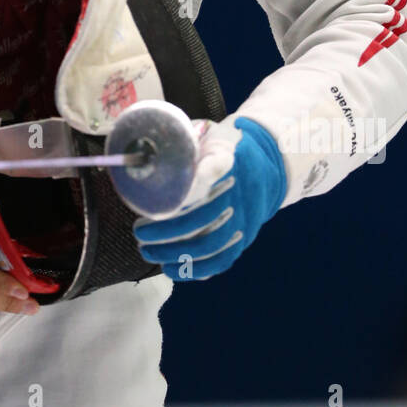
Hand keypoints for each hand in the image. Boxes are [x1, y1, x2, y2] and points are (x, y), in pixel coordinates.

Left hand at [133, 117, 286, 280]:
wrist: (267, 167)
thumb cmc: (224, 149)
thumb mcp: (209, 136)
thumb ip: (185, 147)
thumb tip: (143, 158)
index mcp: (230, 158)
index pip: (213, 168)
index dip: (189, 185)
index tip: (161, 198)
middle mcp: (240, 191)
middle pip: (204, 216)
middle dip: (166, 229)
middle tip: (139, 231)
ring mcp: (244, 217)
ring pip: (210, 243)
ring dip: (175, 251)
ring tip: (146, 250)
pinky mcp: (245, 237)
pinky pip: (222, 259)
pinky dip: (195, 270)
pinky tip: (170, 269)